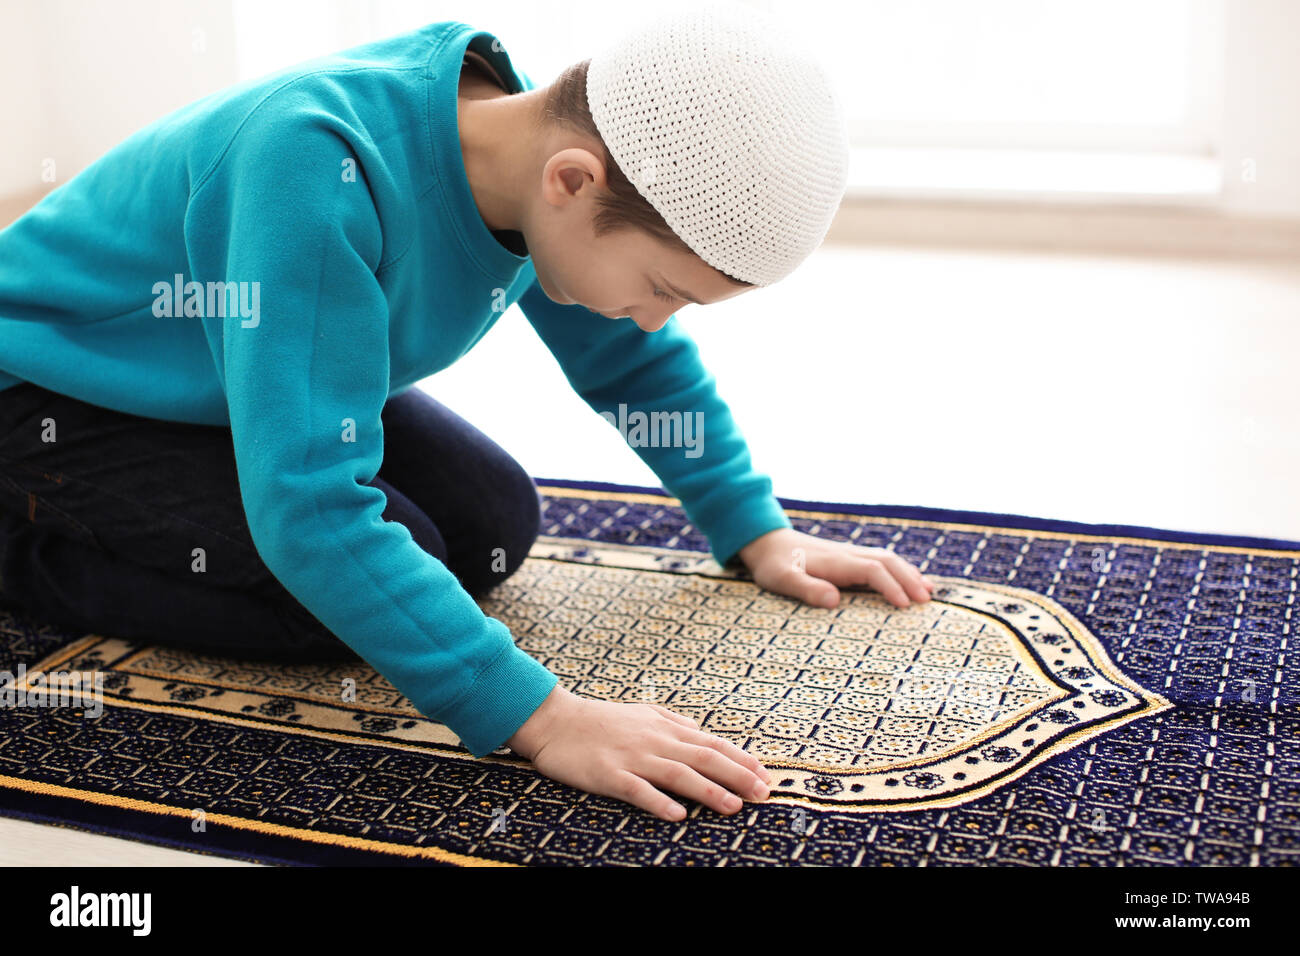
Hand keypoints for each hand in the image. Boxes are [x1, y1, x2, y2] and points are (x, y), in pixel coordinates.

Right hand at [506, 684, 771, 820]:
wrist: (555, 720)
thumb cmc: (600, 719)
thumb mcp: (642, 713)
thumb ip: (673, 722)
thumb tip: (700, 731)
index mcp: (665, 728)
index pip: (712, 743)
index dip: (741, 759)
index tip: (764, 774)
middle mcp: (655, 741)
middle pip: (704, 758)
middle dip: (737, 776)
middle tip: (762, 793)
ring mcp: (632, 758)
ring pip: (678, 774)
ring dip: (708, 791)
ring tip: (733, 806)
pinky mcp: (609, 775)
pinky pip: (637, 790)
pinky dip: (659, 802)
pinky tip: (677, 815)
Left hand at [737, 527, 935, 609]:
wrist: (766, 541)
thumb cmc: (772, 565)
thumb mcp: (781, 579)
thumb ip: (806, 588)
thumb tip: (834, 600)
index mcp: (835, 561)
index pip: (872, 570)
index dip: (890, 586)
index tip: (905, 605)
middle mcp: (847, 554)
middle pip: (887, 561)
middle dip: (909, 579)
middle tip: (927, 601)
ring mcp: (849, 554)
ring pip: (887, 559)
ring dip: (909, 573)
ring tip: (929, 592)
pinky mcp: (848, 558)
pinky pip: (880, 561)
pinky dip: (899, 570)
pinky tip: (909, 580)